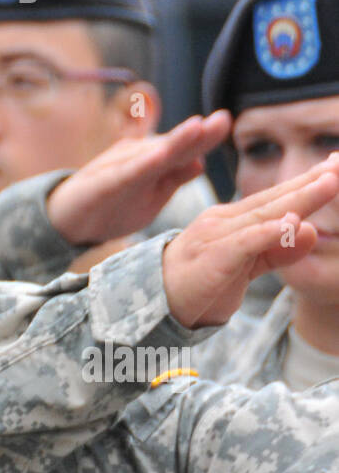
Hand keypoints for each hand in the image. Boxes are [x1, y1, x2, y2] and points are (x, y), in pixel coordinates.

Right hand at [47, 111, 232, 246]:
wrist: (64, 220)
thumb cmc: (108, 204)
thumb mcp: (147, 193)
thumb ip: (172, 177)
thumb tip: (200, 163)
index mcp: (152, 164)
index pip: (183, 149)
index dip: (205, 136)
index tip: (225, 122)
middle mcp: (137, 160)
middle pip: (171, 146)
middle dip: (196, 133)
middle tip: (222, 119)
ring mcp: (119, 171)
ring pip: (151, 155)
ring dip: (174, 142)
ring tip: (197, 128)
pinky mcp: (102, 185)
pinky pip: (125, 175)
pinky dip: (142, 165)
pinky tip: (159, 156)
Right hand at [162, 153, 338, 327]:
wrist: (152, 307)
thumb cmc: (198, 286)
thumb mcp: (245, 267)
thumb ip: (276, 250)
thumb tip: (311, 231)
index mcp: (231, 220)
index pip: (276, 198)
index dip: (307, 181)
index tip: (335, 165)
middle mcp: (223, 221)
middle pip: (274, 200)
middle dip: (311, 182)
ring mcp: (214, 237)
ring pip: (263, 216)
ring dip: (298, 199)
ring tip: (329, 183)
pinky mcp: (211, 259)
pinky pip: (244, 243)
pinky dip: (268, 233)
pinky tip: (290, 224)